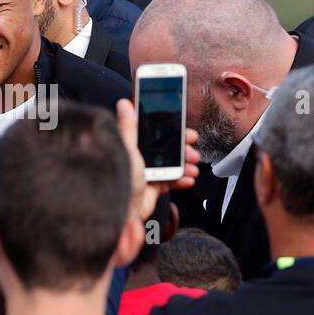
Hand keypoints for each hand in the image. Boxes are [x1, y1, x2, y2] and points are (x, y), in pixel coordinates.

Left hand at [115, 98, 199, 224]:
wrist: (122, 211)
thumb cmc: (120, 180)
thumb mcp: (127, 149)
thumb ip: (128, 127)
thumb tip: (124, 104)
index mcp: (133, 146)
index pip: (155, 133)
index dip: (172, 131)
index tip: (186, 131)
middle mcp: (140, 158)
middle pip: (166, 149)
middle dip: (182, 149)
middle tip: (192, 150)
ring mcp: (146, 173)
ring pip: (171, 164)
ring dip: (185, 165)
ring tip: (193, 167)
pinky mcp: (152, 188)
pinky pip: (171, 181)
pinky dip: (181, 180)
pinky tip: (188, 179)